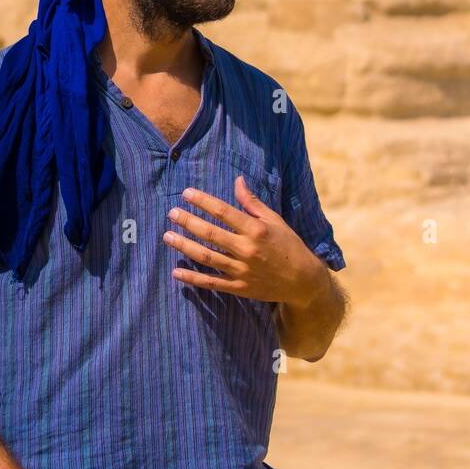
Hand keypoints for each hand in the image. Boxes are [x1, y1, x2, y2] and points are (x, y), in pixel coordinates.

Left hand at [163, 175, 326, 307]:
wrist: (302, 280)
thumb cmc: (288, 245)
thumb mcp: (274, 220)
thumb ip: (252, 202)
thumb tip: (237, 180)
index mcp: (256, 229)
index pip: (223, 212)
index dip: (203, 201)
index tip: (187, 193)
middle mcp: (246, 249)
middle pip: (211, 233)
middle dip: (188, 222)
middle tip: (172, 213)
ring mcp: (241, 270)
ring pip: (207, 257)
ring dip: (185, 246)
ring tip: (168, 236)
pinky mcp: (238, 287)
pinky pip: (211, 283)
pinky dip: (192, 279)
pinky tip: (176, 272)